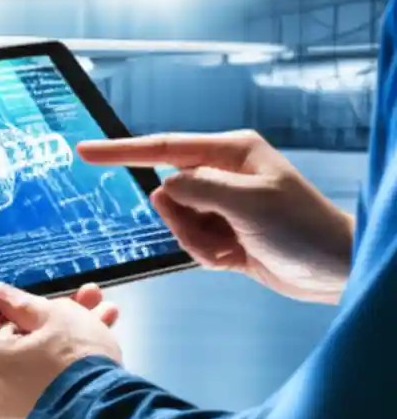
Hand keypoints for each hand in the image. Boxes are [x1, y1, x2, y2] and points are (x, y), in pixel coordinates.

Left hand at [0, 283, 121, 418]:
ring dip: (66, 346)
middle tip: (83, 302)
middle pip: (17, 346)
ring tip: (105, 319)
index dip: (2, 307)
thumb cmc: (77, 363)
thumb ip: (24, 303)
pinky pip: (44, 398)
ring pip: (36, 370)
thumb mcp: (56, 319)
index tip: (22, 300)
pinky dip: (64, 379)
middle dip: (50, 322)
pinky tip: (100, 357)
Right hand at [78, 130, 353, 303]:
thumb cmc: (304, 229)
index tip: (85, 151)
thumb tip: (163, 188)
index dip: (121, 150)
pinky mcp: (222, 230)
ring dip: (197, 242)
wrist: (334, 271)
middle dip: (184, 221)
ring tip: (234, 248)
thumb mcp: (249, 203)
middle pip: (168, 194)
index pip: (163, 147)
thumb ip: (199, 190)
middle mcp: (222, 173)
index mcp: (231, 152)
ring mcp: (221, 203)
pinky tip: (237, 257)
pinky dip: (207, 255)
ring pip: (176, 222)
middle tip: (220, 231)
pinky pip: (190, 242)